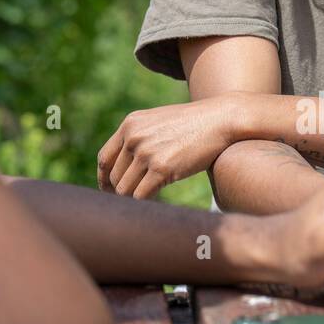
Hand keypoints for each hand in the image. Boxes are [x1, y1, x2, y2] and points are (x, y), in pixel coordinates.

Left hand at [97, 95, 242, 198]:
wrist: (220, 120)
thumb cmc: (192, 125)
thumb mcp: (158, 122)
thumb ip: (139, 138)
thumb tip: (125, 167)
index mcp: (130, 125)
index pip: (105, 158)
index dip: (104, 179)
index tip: (109, 191)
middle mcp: (133, 137)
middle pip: (114, 176)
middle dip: (120, 192)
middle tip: (131, 203)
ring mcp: (146, 152)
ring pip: (125, 189)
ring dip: (133, 200)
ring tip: (145, 204)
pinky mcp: (162, 168)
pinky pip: (141, 195)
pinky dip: (145, 203)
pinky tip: (156, 202)